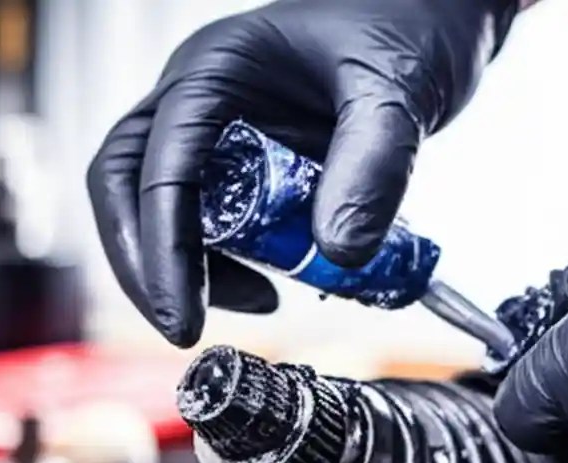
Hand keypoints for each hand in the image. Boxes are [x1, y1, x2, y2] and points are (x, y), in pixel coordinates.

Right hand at [88, 0, 518, 345]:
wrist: (440, 15)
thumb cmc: (413, 25)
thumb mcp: (397, 90)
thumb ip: (374, 165)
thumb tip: (339, 253)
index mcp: (215, 68)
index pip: (157, 163)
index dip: (161, 247)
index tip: (184, 315)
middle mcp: (201, 98)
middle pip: (127, 185)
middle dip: (147, 262)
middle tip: (185, 327)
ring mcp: (221, 130)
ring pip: (165, 206)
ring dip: (195, 266)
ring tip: (264, 301)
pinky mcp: (251, 161)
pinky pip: (221, 218)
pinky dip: (237, 261)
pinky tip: (286, 282)